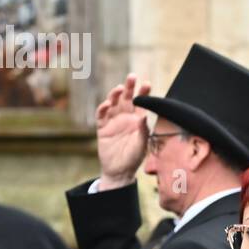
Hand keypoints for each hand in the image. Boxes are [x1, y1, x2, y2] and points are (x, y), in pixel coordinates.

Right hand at [95, 74, 152, 188]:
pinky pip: (101, 115)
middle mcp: (126, 118)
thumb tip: (144, 117)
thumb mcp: (141, 144)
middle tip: (132, 77)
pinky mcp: (103, 128)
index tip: (147, 83)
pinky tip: (106, 104)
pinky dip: (103, 109)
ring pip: (114, 104)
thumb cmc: (134, 157)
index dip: (144, 93)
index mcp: (138, 120)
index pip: (142, 103)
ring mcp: (114, 121)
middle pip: (127, 99)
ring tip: (119, 88)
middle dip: (129, 87)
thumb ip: (143, 131)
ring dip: (115, 95)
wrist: (119, 171)